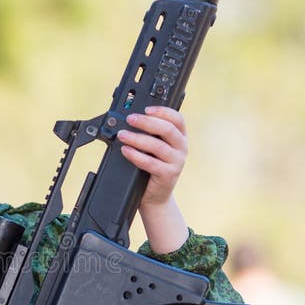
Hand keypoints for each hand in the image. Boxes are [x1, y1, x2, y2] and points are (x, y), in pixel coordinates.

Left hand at [117, 106, 188, 253]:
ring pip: (157, 145)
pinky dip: (136, 155)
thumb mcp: (152, 148)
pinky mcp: (168, 175)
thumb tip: (130, 120)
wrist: (154, 196)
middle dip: (146, 122)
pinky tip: (126, 150)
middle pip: (167, 129)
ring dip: (137, 138)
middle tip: (130, 119)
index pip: (177, 119)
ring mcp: (177, 162)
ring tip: (122, 135)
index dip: (162, 111)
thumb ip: (148, 134)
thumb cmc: (151, 169)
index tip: (146, 109)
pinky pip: (150, 162)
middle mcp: (182, 148)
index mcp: (180, 137)